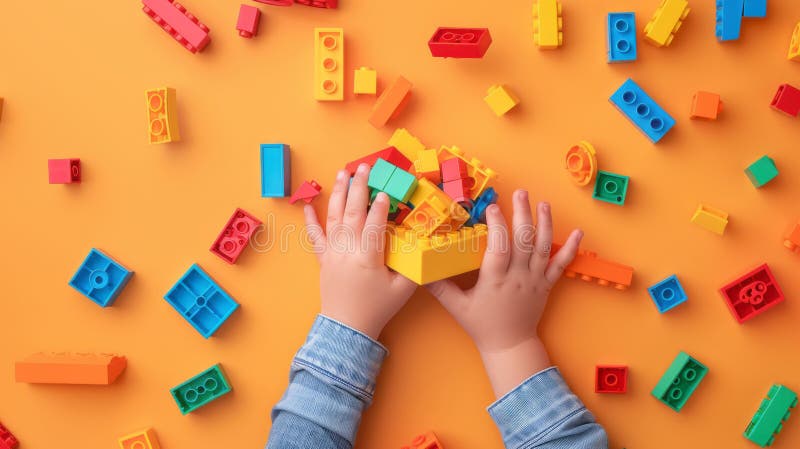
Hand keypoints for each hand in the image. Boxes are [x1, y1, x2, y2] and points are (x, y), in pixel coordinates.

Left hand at [304, 164, 417, 339]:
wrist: (347, 329)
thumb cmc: (376, 309)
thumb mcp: (402, 290)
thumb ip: (413, 267)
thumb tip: (424, 247)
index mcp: (367, 258)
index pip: (374, 225)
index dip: (380, 207)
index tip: (384, 191)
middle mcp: (347, 251)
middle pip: (353, 213)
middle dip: (359, 187)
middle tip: (364, 167)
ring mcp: (333, 253)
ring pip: (334, 217)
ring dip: (339, 193)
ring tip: (342, 173)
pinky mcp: (324, 259)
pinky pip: (315, 236)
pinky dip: (310, 220)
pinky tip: (308, 205)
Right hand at [426, 190, 582, 396]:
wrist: (510, 346)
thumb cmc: (483, 326)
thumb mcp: (457, 307)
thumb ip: (440, 287)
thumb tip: (421, 271)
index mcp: (495, 280)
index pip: (499, 247)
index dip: (497, 225)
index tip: (492, 207)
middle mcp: (518, 277)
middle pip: (524, 240)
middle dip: (523, 214)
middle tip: (520, 193)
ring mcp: (535, 280)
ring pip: (543, 247)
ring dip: (545, 224)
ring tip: (543, 204)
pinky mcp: (546, 285)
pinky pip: (561, 265)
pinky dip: (571, 249)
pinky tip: (578, 232)